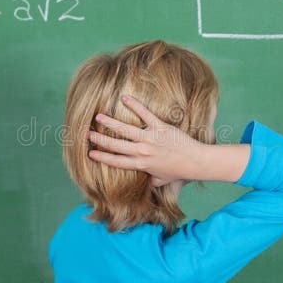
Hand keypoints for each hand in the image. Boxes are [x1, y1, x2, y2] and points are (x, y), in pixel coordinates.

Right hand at [87, 95, 207, 188]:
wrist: (195, 161)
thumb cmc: (179, 171)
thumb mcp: (161, 180)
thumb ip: (150, 181)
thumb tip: (144, 184)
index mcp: (141, 165)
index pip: (117, 161)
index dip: (102, 157)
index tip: (90, 153)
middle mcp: (142, 152)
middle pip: (116, 145)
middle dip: (100, 140)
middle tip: (87, 134)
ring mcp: (150, 138)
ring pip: (125, 130)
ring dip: (110, 123)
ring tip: (98, 117)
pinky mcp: (160, 127)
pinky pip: (145, 114)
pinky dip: (135, 105)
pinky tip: (124, 98)